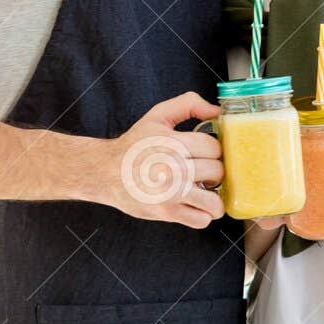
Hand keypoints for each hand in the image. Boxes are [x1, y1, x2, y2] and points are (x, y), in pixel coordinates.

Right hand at [99, 92, 224, 228]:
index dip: (212, 151)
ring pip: (214, 201)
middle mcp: (172, 168)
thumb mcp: (158, 116)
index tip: (204, 154)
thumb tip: (217, 112)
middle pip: (217, 172)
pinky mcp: (166, 212)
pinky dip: (201, 214)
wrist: (106, 172)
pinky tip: (193, 204)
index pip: (214, 148)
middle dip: (213, 172)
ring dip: (212, 198)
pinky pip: (201, 220)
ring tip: (203, 191)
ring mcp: (171, 193)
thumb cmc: (134, 145)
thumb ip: (188, 104)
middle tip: (202, 172)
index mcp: (172, 143)